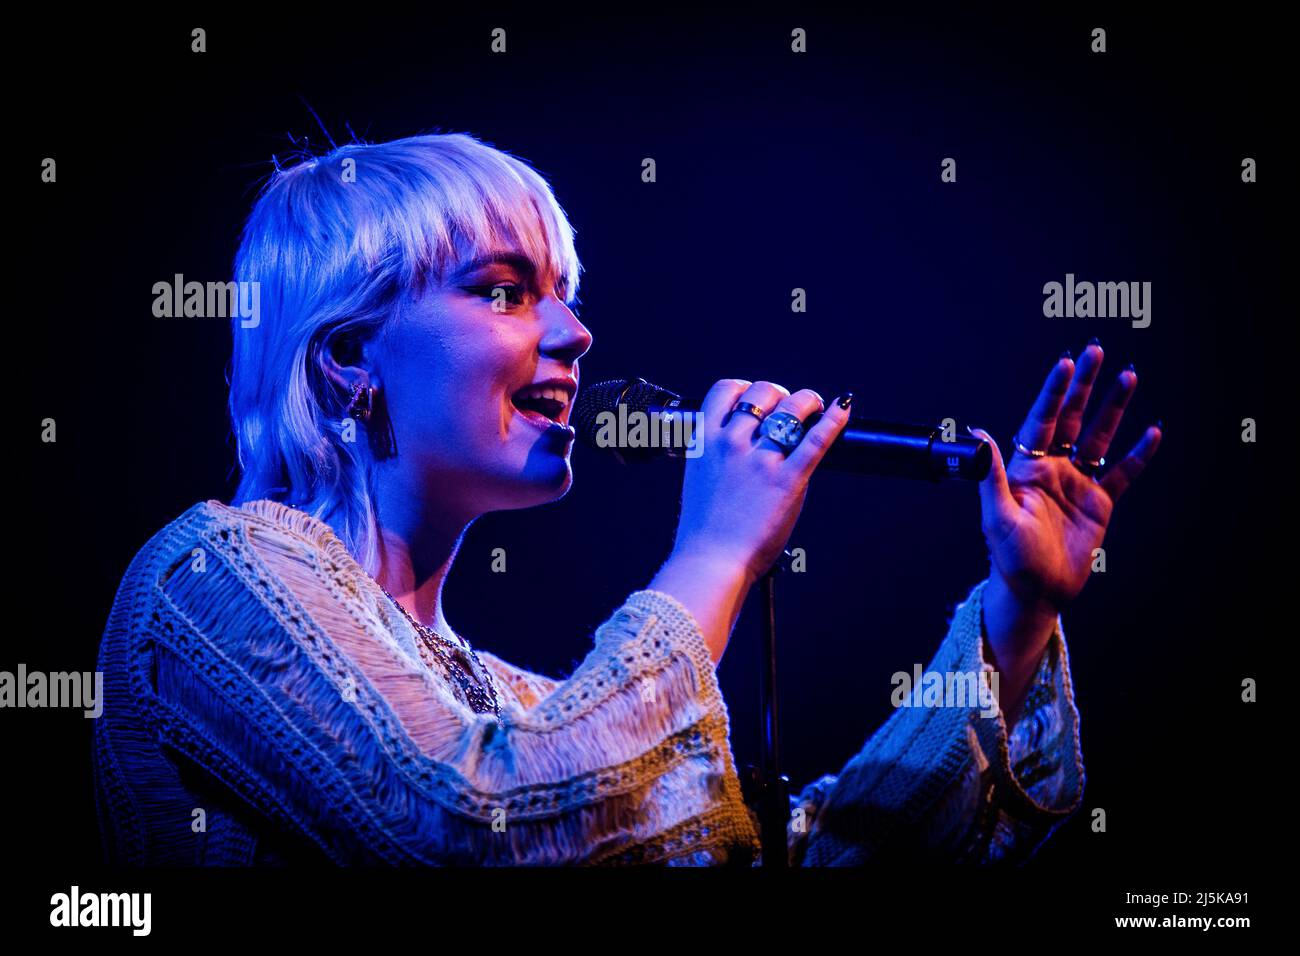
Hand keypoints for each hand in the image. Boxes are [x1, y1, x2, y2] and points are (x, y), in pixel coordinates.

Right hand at [672, 379, 852, 583]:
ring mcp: (760, 460)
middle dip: (778, 394)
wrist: (710, 561)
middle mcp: (731, 443)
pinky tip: (842, 407)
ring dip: (805, 402)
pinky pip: (815, 440)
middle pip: (761, 394)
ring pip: (790, 409)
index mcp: (704, 442)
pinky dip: (833, 420)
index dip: (744, 388)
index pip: (725, 391)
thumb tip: (742, 446)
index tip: (755, 396)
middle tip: (788, 406)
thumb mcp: (699, 480)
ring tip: (813, 406)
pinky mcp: (788, 480)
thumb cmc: (704, 531)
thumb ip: (717, 458)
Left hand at [970, 342, 1161, 617]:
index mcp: (1025, 467)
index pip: (1041, 419)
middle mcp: (1052, 468)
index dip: (1053, 392)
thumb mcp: (997, 515)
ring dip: (1113, 408)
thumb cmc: (1009, 557)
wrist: (1036, 592)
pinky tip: (1151, 432)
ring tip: (1128, 376)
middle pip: (1071, 417)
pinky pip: (1121, 472)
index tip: (1065, 364)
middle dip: (1083, 385)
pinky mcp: (1099, 503)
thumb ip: (991, 474)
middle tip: (1096, 352)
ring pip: (1098, 436)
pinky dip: (1137, 453)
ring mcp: (1077, 483)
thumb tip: (979, 434)